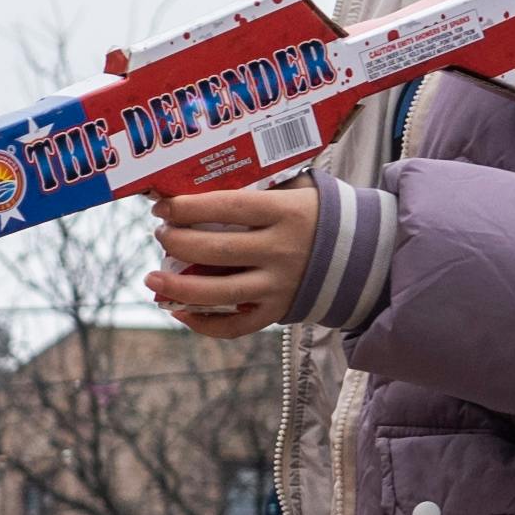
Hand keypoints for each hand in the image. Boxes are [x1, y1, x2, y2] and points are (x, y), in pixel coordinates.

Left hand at [145, 188, 316, 341]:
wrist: (362, 251)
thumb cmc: (314, 214)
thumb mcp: (296, 190)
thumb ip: (256, 190)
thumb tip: (194, 187)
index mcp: (288, 213)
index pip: (228, 208)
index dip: (188, 207)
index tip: (163, 208)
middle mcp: (283, 251)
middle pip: (216, 250)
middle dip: (177, 242)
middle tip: (161, 235)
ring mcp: (280, 286)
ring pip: (218, 294)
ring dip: (177, 287)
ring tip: (151, 277)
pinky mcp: (278, 312)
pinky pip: (235, 327)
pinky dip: (203, 324)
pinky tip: (180, 311)